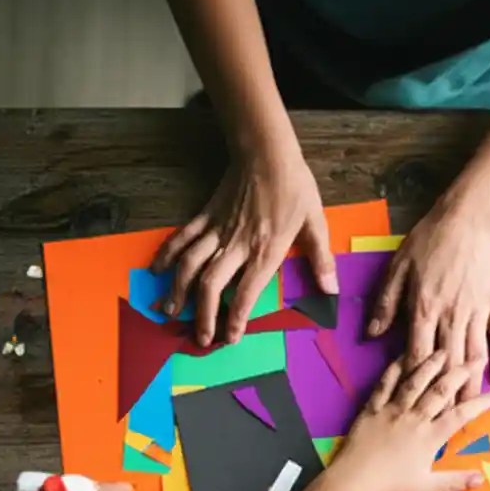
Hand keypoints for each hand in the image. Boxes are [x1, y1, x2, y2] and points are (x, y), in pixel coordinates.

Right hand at [151, 141, 336, 346]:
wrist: (267, 152)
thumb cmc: (295, 187)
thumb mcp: (315, 222)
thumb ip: (320, 259)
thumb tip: (332, 290)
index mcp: (266, 251)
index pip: (246, 294)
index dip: (235, 319)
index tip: (230, 338)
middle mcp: (237, 246)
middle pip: (211, 286)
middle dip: (203, 316)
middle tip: (200, 338)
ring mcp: (217, 230)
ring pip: (189, 265)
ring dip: (177, 292)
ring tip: (170, 312)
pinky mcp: (205, 215)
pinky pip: (182, 238)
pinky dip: (167, 255)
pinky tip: (157, 271)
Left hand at [332, 351, 489, 490]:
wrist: (354, 482)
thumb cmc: (391, 487)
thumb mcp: (427, 487)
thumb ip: (455, 481)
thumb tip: (482, 479)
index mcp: (430, 437)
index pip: (460, 415)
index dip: (479, 403)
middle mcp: (414, 418)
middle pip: (440, 391)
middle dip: (459, 373)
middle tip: (473, 359)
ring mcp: (392, 410)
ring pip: (415, 381)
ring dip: (430, 365)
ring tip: (443, 350)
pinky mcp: (372, 408)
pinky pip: (385, 384)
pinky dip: (394, 369)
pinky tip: (403, 356)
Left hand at [369, 200, 489, 397]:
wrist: (467, 217)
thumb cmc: (429, 240)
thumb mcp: (398, 268)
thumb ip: (386, 304)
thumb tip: (373, 335)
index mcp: (423, 309)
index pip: (417, 355)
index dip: (414, 382)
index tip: (410, 404)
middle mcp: (451, 316)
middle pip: (448, 364)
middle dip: (444, 394)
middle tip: (442, 419)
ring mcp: (477, 311)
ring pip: (474, 355)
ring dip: (472, 384)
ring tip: (469, 408)